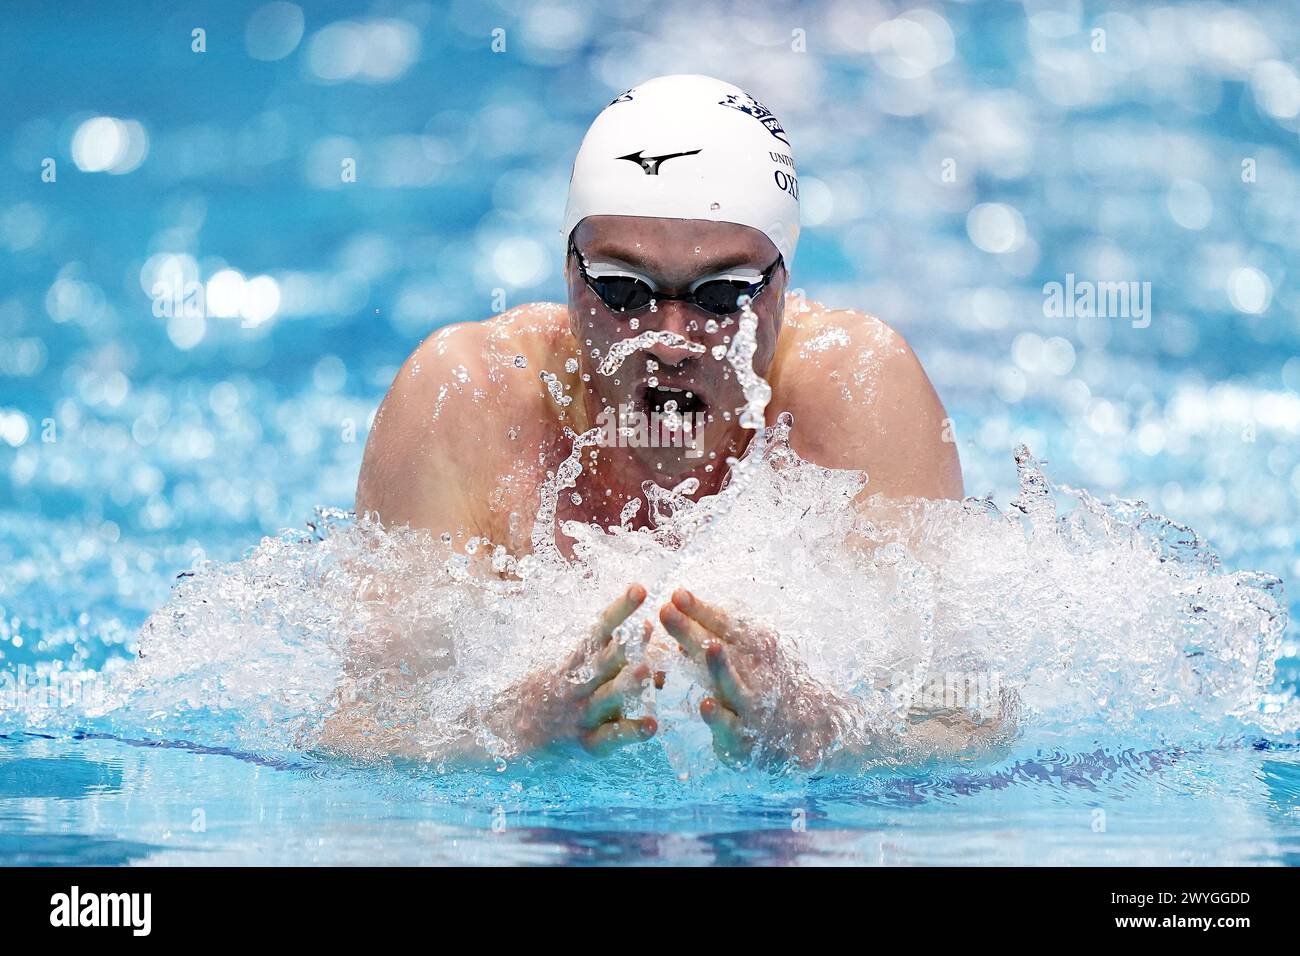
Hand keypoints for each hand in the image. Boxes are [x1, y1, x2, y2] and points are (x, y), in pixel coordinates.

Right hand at [503, 584, 663, 757]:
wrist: (508, 732)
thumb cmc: (551, 696)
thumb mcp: (575, 671)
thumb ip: (613, 662)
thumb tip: (657, 656)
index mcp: (576, 660)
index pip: (600, 629)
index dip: (620, 609)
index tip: (640, 588)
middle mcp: (578, 684)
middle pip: (603, 660)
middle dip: (625, 643)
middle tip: (647, 626)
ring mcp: (581, 713)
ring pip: (605, 696)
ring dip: (626, 683)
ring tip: (646, 669)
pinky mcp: (586, 742)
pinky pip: (608, 737)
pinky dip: (629, 731)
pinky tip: (652, 725)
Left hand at [659, 589, 850, 769]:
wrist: (802, 732)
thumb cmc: (760, 685)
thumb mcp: (740, 656)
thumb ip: (707, 636)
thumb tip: (677, 614)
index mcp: (750, 648)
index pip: (723, 624)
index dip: (699, 609)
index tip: (676, 593)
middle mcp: (752, 671)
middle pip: (719, 647)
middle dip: (692, 630)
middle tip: (666, 610)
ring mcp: (749, 703)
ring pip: (731, 683)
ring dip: (720, 667)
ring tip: (709, 649)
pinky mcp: (743, 735)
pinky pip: (730, 725)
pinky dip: (719, 717)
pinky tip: (707, 705)